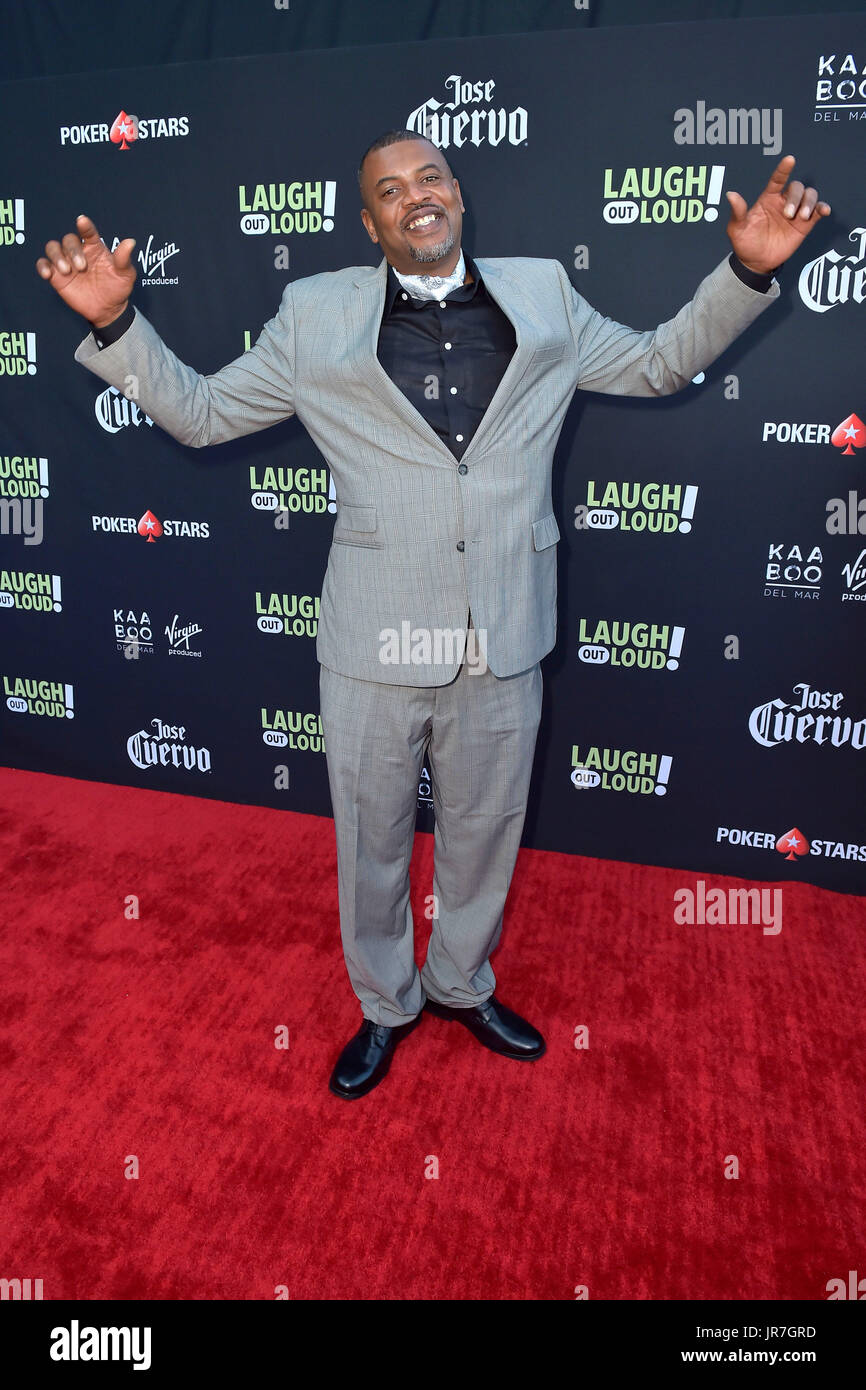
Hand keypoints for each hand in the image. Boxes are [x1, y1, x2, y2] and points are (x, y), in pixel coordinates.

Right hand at [35, 214, 136, 327]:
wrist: (108, 309)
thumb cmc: (117, 288)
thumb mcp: (125, 275)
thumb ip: (124, 259)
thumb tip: (130, 242)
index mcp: (95, 247)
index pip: (88, 232)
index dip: (84, 226)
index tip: (82, 222)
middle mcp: (78, 251)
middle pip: (68, 240)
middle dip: (73, 250)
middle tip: (82, 267)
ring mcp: (66, 262)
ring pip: (52, 247)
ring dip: (56, 256)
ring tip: (66, 270)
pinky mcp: (56, 275)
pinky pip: (43, 264)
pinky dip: (42, 266)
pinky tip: (48, 274)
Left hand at [725, 155, 830, 274]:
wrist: (755, 263)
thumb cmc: (745, 243)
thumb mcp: (737, 228)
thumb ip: (737, 212)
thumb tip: (731, 195)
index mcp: (767, 199)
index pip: (777, 179)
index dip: (784, 169)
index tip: (790, 160)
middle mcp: (783, 202)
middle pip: (796, 187)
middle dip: (795, 197)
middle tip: (788, 214)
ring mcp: (795, 212)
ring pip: (809, 195)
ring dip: (809, 202)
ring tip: (802, 216)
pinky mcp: (805, 224)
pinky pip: (818, 211)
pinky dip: (822, 208)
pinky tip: (823, 210)